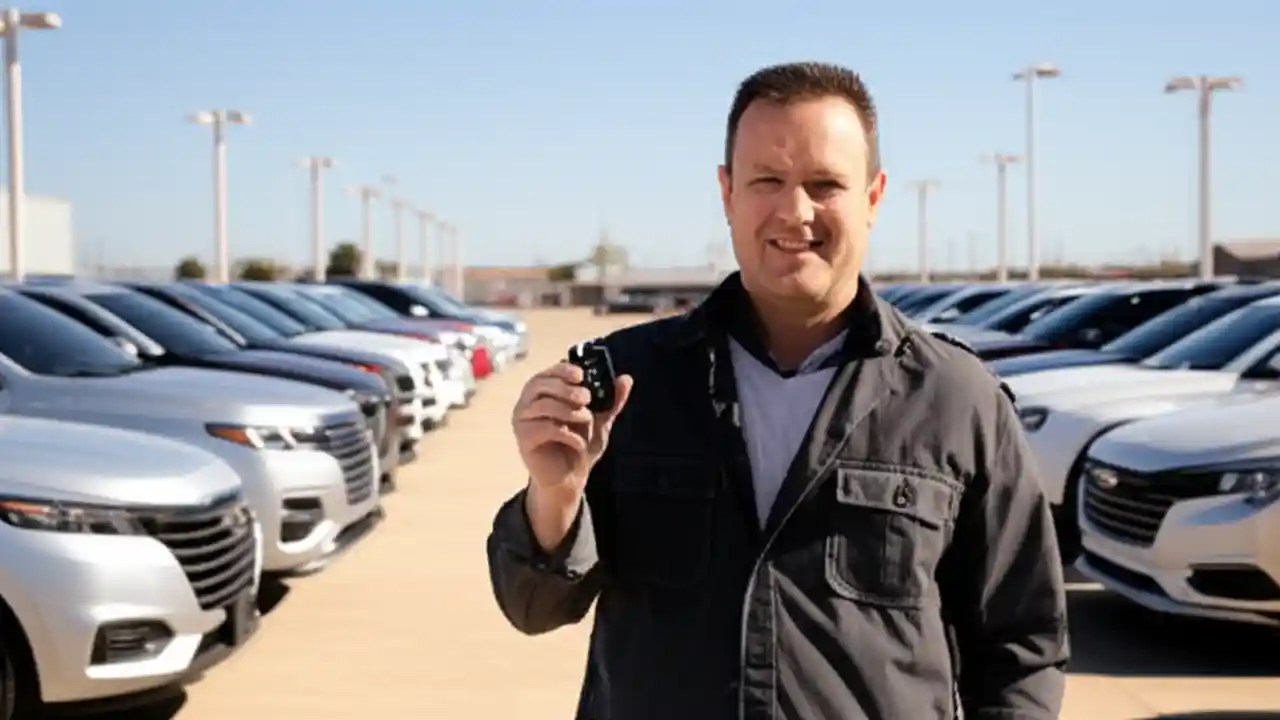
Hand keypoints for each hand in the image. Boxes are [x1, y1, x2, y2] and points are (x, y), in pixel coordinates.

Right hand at [512, 361, 632, 497]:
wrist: (570, 478)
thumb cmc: (579, 444)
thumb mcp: (601, 420)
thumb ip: (611, 400)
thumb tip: (626, 379)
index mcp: (543, 392)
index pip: (548, 373)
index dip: (563, 370)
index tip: (581, 375)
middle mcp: (528, 403)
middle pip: (540, 384)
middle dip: (566, 388)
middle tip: (587, 397)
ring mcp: (522, 420)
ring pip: (543, 405)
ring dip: (569, 410)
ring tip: (586, 419)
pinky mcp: (523, 439)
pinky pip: (544, 428)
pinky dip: (566, 433)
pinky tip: (577, 442)